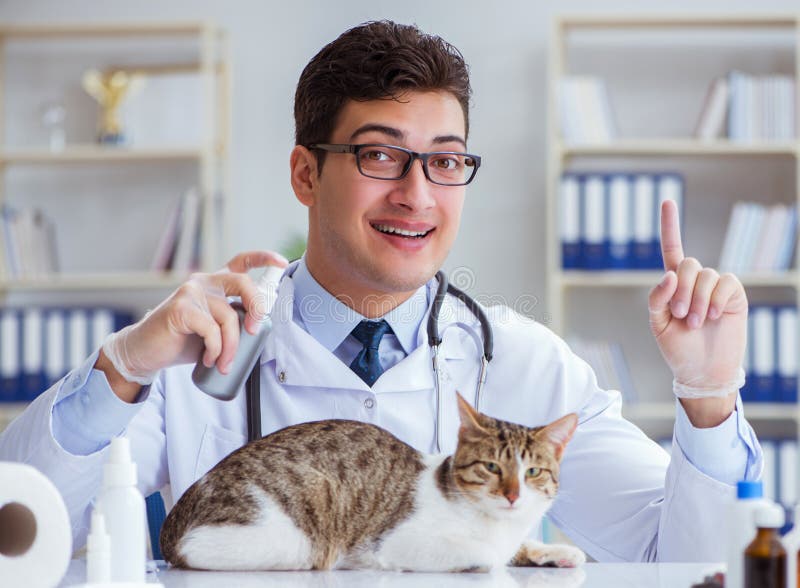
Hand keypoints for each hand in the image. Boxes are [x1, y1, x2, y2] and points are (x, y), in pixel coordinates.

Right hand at [99, 251, 287, 400]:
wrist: (145, 352)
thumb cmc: (183, 341)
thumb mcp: (214, 328)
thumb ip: (233, 320)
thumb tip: (261, 328)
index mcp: (216, 283)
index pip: (242, 262)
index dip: (264, 259)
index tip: (281, 263)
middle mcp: (205, 282)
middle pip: (243, 283)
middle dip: (257, 307)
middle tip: (255, 332)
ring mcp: (191, 293)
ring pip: (229, 317)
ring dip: (231, 346)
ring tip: (223, 362)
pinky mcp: (180, 308)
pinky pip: (211, 330)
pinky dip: (215, 349)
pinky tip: (209, 359)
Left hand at [648, 201, 747, 425]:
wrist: (701, 370)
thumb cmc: (676, 348)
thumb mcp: (657, 324)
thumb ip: (657, 298)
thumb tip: (670, 274)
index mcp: (673, 285)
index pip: (672, 249)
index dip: (670, 225)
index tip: (667, 200)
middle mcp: (695, 281)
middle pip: (688, 264)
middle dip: (681, 290)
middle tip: (682, 316)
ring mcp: (715, 287)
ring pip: (705, 275)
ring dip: (697, 300)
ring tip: (696, 323)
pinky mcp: (733, 295)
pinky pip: (725, 282)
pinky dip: (715, 299)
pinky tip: (714, 316)